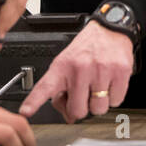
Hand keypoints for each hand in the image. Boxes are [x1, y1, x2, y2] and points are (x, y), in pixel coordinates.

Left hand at [19, 21, 133, 122]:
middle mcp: (80, 68)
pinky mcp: (120, 72)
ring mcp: (101, 70)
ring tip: (98, 86)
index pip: (45, 87)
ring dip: (99, 102)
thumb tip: (69, 116)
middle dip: (82, 107)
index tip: (25, 112)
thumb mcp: (67, 63)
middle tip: (84, 95)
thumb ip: (63, 90)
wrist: (110, 29)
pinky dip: (114, 96)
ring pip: (99, 109)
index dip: (34, 102)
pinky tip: (110, 82)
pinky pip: (116, 101)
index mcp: (62, 66)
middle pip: (78, 110)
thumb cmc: (87, 49)